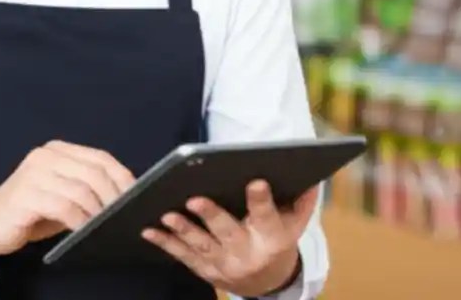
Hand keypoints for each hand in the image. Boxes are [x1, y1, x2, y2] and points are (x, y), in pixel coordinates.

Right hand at [0, 140, 135, 259]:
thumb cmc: (30, 211)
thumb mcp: (63, 194)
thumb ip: (87, 189)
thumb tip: (126, 197)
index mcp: (57, 150)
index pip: (100, 158)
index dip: (123, 178)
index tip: (137, 198)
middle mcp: (45, 156)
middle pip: (94, 173)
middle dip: (114, 197)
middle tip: (124, 217)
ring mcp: (34, 174)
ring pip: (81, 190)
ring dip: (98, 212)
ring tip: (106, 227)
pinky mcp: (25, 195)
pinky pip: (64, 207)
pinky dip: (79, 221)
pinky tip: (84, 231)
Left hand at [142, 181, 316, 297]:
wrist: (266, 283)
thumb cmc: (278, 242)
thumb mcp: (294, 225)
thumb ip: (302, 202)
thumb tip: (311, 177)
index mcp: (272, 239)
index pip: (268, 217)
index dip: (261, 200)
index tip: (255, 181)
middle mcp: (247, 253)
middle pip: (228, 233)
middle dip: (211, 216)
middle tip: (194, 198)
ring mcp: (224, 264)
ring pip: (201, 245)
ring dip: (183, 229)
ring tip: (167, 214)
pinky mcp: (204, 269)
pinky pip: (183, 255)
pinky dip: (165, 243)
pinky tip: (148, 230)